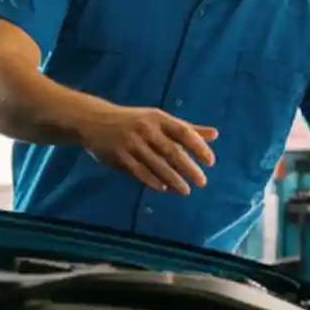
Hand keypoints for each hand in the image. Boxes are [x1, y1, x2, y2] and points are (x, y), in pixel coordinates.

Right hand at [79, 104, 218, 194]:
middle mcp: (146, 129)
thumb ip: (187, 128)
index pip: (183, 132)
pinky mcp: (118, 156)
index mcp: (158, 118)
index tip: (211, 162)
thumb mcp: (159, 120)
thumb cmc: (135, 121)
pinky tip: (164, 188)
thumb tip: (215, 134)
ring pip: (156, 164)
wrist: (95, 120)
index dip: (198, 146)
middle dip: (188, 167)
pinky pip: (138, 171)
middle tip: (202, 182)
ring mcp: (131, 143)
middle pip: (172, 150)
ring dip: (173, 179)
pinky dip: (152, 180)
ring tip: (186, 190)